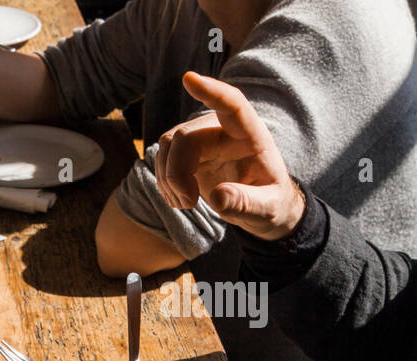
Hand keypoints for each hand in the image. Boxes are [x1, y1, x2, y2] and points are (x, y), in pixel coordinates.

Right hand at [155, 72, 304, 240]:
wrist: (261, 205)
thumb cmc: (270, 202)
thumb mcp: (267, 209)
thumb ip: (246, 203)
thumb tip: (219, 198)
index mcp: (251, 136)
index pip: (232, 104)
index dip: (211, 92)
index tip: (189, 79)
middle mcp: (224, 130)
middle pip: (185, 136)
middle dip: (176, 173)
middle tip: (188, 204)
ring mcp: (204, 138)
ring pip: (168, 145)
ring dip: (167, 179)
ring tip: (186, 205)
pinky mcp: (189, 151)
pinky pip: (163, 157)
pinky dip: (164, 182)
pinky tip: (180, 199)